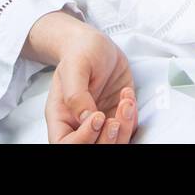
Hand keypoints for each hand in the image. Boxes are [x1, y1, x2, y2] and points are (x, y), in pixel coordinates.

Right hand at [44, 28, 138, 143]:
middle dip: (107, 139)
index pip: (65, 144)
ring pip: (113, 143)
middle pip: (92, 149)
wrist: (97, 44)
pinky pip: (128, 129)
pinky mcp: (117, 115)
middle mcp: (80, 124)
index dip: (82, 139)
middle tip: (114, 119)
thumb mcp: (75, 67)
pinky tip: (127, 95)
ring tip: (126, 102)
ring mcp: (100, 122)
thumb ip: (76, 94)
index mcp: (62, 117)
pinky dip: (132, 118)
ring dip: (124, 129)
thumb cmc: (81, 52)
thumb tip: (85, 118)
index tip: (96, 117)